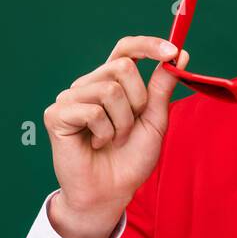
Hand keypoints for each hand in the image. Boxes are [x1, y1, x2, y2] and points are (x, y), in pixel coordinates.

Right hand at [43, 36, 189, 237]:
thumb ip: (162, 87)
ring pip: (109, 90)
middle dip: (138, 101)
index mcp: (110, 82)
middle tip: (131, 128)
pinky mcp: (56, 115)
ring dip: (122, 122)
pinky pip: (92, 111)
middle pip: (122, 67)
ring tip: (114, 140)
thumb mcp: (154, 119)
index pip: (125, 49)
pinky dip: (104, 132)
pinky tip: (97, 144)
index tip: (172, 51)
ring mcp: (69, 98)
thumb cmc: (131, 158)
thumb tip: (180, 53)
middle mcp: (88, 85)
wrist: (112, 191)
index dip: (147, 45)